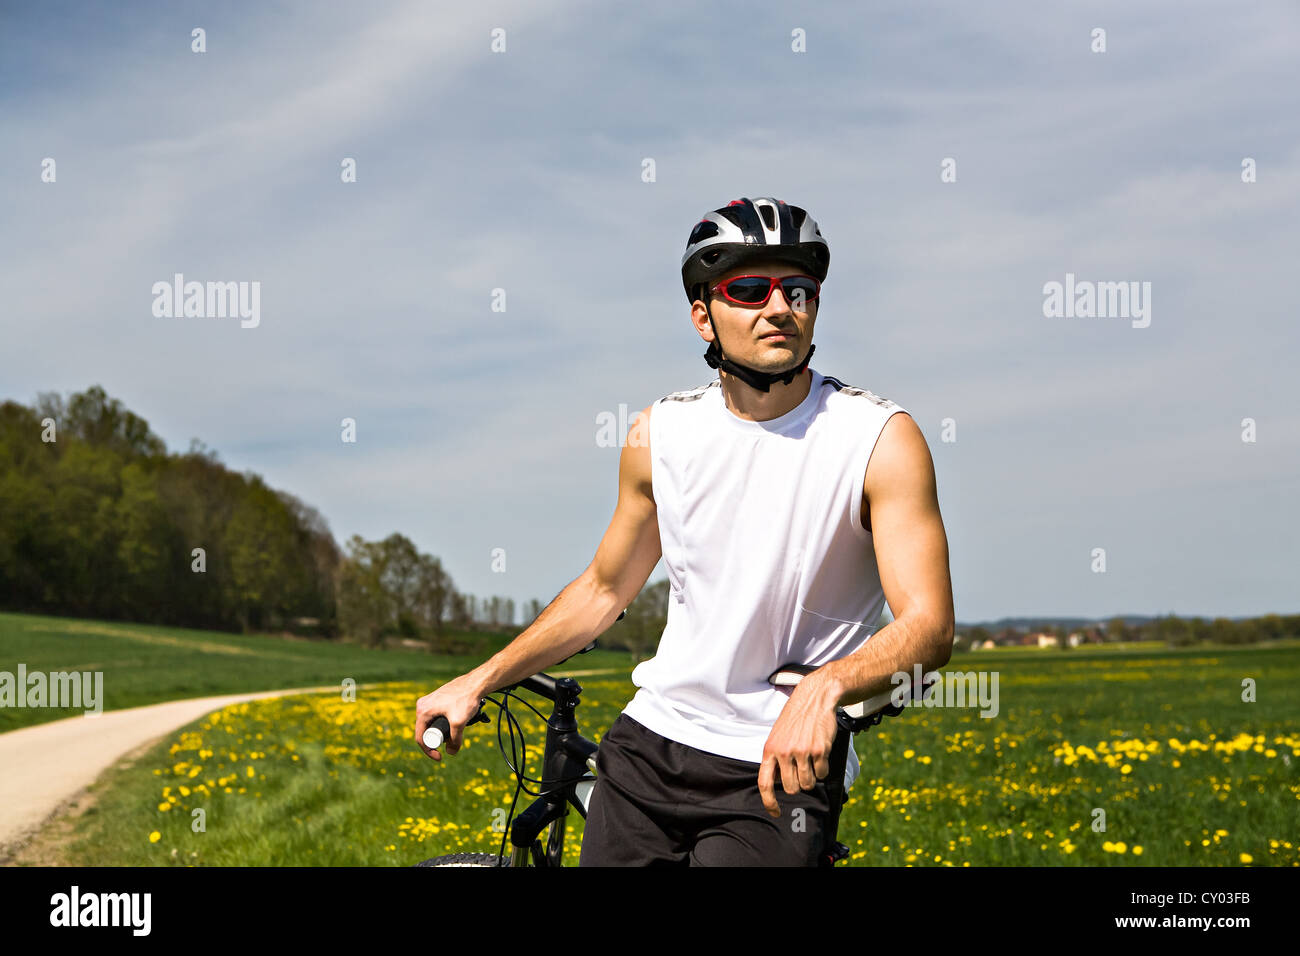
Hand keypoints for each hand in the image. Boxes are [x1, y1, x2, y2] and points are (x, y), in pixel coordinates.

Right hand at [414, 673, 485, 760]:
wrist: (475, 683)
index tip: (440, 758)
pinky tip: (455, 723)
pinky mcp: (437, 700)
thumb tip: (451, 752)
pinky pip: (436, 718)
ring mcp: (429, 702)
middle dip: (437, 741)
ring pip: (432, 725)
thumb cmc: (465, 699)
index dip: (429, 751)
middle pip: (425, 732)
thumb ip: (455, 740)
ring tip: (455, 732)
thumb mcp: (459, 723)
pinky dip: (444, 724)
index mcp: (423, 711)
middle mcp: (422, 706)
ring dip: (441, 732)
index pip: (420, 738)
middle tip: (450, 743)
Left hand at [757, 676, 840, 816]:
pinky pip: (822, 774)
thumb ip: (775, 758)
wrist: (814, 698)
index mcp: (770, 749)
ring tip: (810, 760)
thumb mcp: (777, 736)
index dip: (769, 802)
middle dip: (798, 785)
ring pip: (808, 784)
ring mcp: (802, 752)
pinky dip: (823, 769)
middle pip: (791, 789)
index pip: (765, 783)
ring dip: (811, 778)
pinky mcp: (819, 751)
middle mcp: (784, 752)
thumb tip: (777, 783)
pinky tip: (820, 753)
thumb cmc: (795, 719)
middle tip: (801, 770)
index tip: (775, 813)